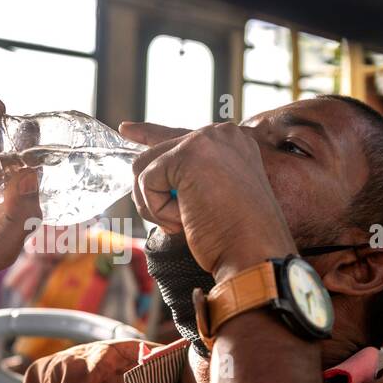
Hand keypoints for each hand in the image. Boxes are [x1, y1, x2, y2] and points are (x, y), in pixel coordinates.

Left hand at [119, 120, 294, 279]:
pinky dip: (157, 209)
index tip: (127, 129)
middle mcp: (222, 134)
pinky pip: (146, 181)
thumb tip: (147, 173)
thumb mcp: (215, 198)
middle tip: (182, 220)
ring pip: (145, 167)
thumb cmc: (238, 237)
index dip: (150, 134)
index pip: (181, 135)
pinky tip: (184, 219)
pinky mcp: (188, 154)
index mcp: (233, 144)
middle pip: (156, 152)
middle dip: (154, 193)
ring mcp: (206, 140)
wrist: (255, 253)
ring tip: (185, 221)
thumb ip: (190, 178)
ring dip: (155, 204)